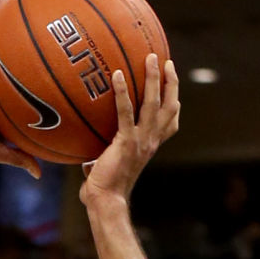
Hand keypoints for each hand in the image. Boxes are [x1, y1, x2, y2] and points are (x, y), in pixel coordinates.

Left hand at [80, 54, 179, 206]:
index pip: (170, 121)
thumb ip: (103, 155)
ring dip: (154, 79)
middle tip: (166, 61)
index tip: (171, 82)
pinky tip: (117, 75)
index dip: (173, 100)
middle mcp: (151, 141)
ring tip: (150, 57)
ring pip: (153, 103)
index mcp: (151, 146)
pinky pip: (125, 112)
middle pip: (170, 106)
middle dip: (170, 82)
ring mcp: (141, 141)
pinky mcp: (126, 142)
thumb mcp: (108, 165)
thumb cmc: (104, 188)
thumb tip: (86, 154)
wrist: (106, 201)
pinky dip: (122, 92)